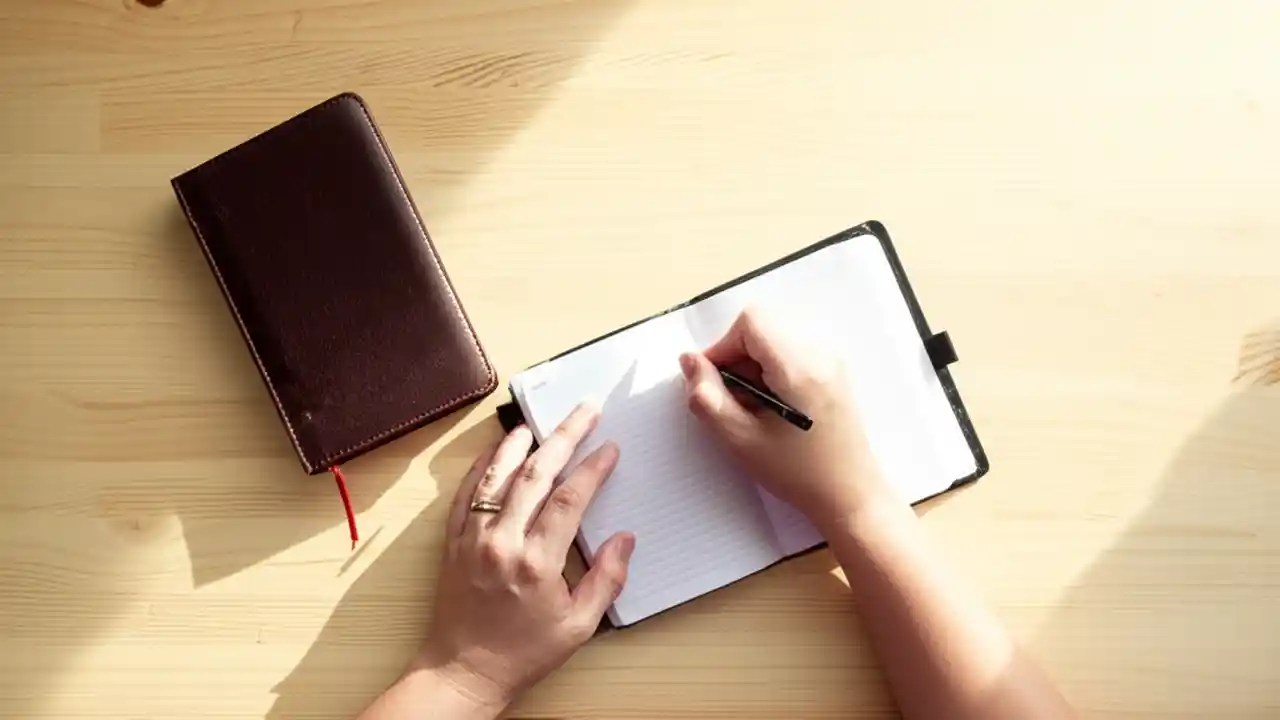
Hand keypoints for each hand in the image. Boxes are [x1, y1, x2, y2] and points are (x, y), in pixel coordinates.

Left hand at [364, 403, 633, 718]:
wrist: (463, 672)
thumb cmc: (522, 653)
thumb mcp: (578, 626)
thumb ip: (606, 580)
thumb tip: (625, 540)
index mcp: (537, 563)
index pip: (569, 499)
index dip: (592, 469)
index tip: (609, 449)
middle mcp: (502, 542)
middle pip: (536, 474)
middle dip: (564, 437)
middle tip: (584, 411)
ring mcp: (472, 539)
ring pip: (496, 476)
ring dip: (518, 444)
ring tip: (537, 423)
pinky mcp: (453, 543)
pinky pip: (466, 494)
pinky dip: (481, 467)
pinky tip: (494, 452)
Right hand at [679, 308, 894, 530]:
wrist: (851, 494)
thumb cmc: (798, 473)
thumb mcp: (741, 440)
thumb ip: (708, 397)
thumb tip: (689, 361)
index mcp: (800, 366)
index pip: (751, 321)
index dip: (723, 346)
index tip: (716, 382)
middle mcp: (821, 351)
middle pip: (763, 325)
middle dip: (738, 355)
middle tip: (735, 399)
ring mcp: (832, 358)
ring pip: (775, 335)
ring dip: (754, 362)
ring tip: (754, 405)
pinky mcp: (835, 369)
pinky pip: (792, 348)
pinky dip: (772, 367)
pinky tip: (773, 403)